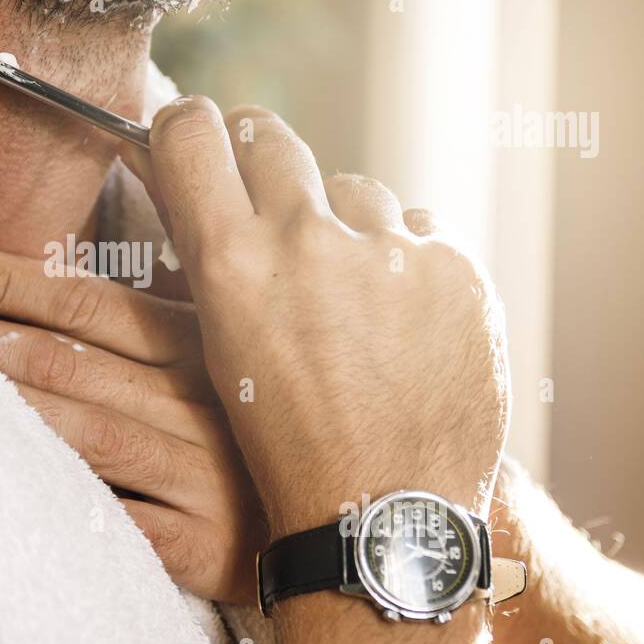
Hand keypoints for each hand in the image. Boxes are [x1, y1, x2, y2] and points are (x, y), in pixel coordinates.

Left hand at [0, 247, 266, 605]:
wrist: (348, 518)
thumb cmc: (258, 427)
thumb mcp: (227, 351)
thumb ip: (165, 303)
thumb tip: (102, 225)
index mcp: (202, 345)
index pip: (95, 303)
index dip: (15, 282)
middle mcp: (196, 401)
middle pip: (73, 361)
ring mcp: (197, 471)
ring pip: (84, 430)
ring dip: (6, 402)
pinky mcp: (195, 541)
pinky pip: (113, 514)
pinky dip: (54, 493)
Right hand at [138, 98, 509, 537]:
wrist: (387, 515)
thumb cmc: (289, 444)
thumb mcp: (222, 349)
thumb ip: (208, 259)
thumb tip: (190, 186)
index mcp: (232, 265)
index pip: (191, 131)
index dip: (186, 128)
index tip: (192, 140)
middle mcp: (309, 241)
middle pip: (269, 136)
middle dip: (258, 160)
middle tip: (267, 207)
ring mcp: (390, 251)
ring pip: (350, 188)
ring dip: (342, 226)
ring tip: (349, 300)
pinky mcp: (456, 268)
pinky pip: (416, 231)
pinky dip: (404, 264)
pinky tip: (400, 323)